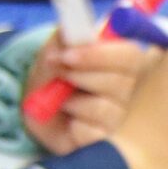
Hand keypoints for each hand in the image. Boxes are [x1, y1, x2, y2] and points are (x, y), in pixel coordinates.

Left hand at [19, 29, 160, 155]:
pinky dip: (73, 124)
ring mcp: (122, 116)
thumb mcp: (52, 51)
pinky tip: (70, 121)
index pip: (130, 55)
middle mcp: (129, 89)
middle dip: (83, 74)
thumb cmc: (53, 78)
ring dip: (74, 101)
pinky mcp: (108, 139)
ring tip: (62, 99)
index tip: (69, 54)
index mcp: (122, 62)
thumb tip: (73, 29)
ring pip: (106, 107)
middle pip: (121, 81)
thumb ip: (65, 37)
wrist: (37, 114)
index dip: (100, 54)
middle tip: (59, 71)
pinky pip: (93, 131)